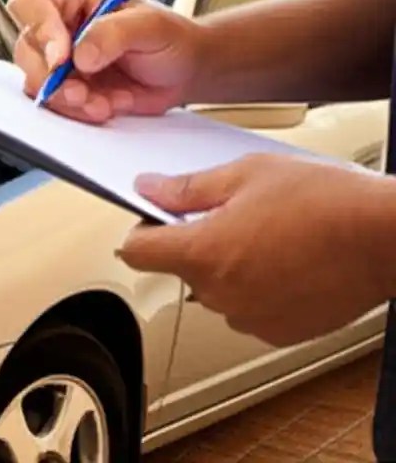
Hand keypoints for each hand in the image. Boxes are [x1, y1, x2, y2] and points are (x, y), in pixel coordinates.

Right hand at [7, 0, 203, 122]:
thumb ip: (112, 34)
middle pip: (27, 49)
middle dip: (51, 77)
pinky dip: (79, 112)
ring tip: (101, 103)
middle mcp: (59, 26)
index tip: (62, 58)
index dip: (41, 31)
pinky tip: (107, 106)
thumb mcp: (149, 26)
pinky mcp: (67, 89)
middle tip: (79, 92)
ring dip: (67, 100)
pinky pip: (56, 105)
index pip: (33, 4)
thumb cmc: (171, 37)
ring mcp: (60, 61)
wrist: (185, 71)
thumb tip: (80, 54)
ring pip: (37, 82)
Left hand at [118, 153, 395, 346]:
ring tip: (271, 237)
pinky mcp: (280, 332)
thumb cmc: (327, 202)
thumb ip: (189, 188)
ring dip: (231, 267)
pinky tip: (289, 263)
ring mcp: (249, 317)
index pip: (137, 252)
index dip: (143, 231)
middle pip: (181, 269)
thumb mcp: (248, 174)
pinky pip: (250, 309)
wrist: (388, 239)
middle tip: (235, 215)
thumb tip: (149, 189)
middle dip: (197, 242)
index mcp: (203, 253)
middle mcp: (220, 294)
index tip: (156, 220)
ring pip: (217, 290)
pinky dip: (260, 289)